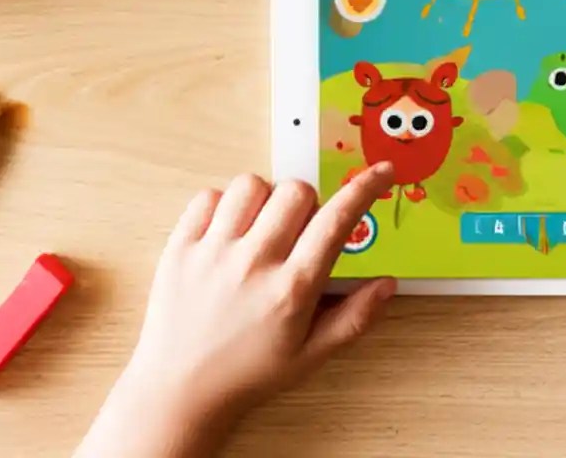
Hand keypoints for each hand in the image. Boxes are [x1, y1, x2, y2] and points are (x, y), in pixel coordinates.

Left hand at [77, 165, 396, 457]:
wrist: (178, 392)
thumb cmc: (247, 375)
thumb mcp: (311, 356)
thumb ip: (354, 318)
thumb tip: (387, 284)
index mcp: (292, 289)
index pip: (337, 220)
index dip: (365, 189)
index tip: (381, 173)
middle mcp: (254, 263)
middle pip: (296, 191)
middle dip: (309, 202)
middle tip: (300, 231)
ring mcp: (213, 252)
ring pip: (251, 184)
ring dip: (265, 199)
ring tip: (261, 229)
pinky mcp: (180, 248)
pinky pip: (207, 197)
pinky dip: (223, 205)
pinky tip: (228, 232)